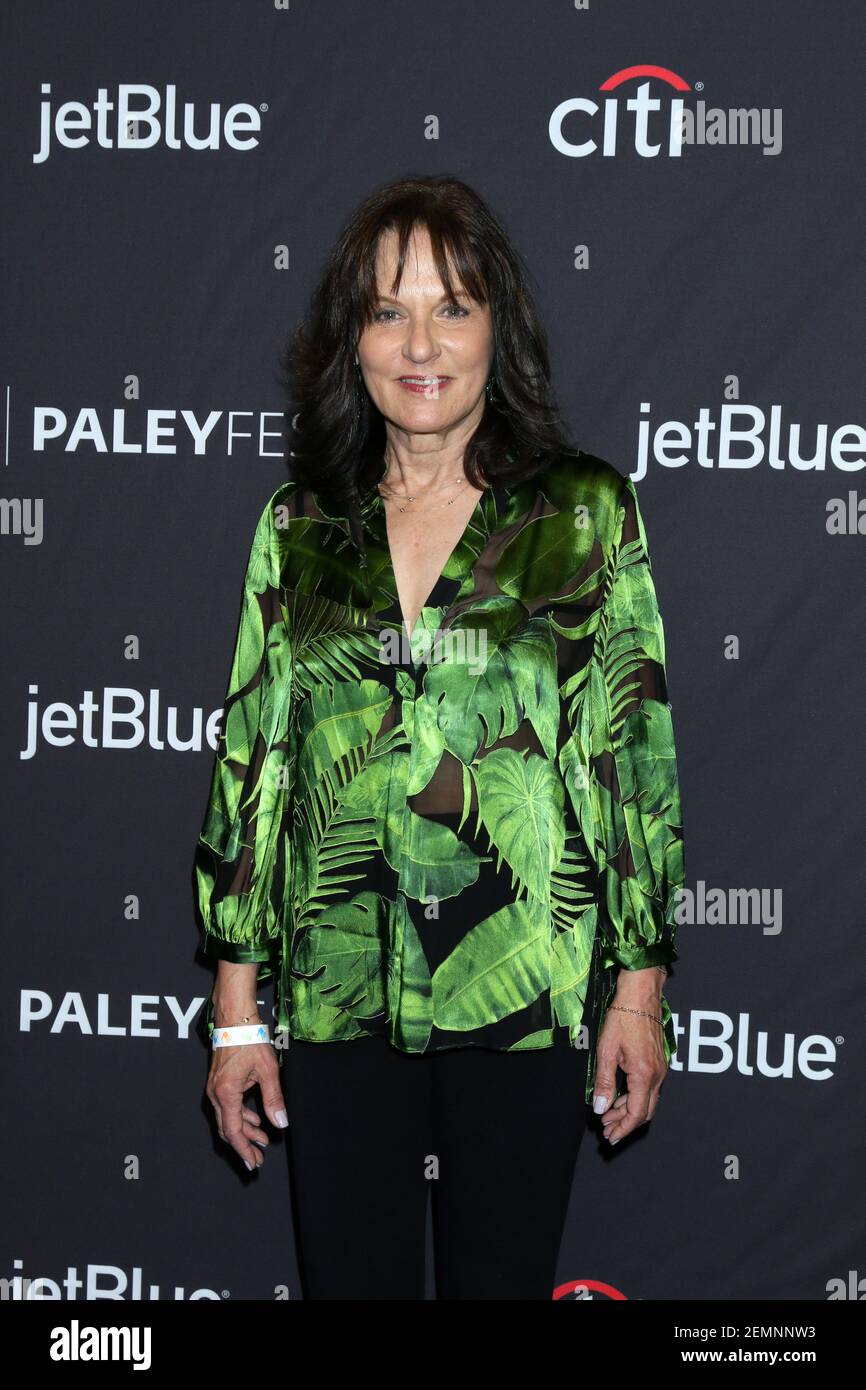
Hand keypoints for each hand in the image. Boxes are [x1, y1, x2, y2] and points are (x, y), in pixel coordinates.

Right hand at [206, 1034, 287, 1171]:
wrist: (234, 1018)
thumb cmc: (250, 1039)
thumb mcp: (267, 1070)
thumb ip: (273, 1099)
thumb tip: (280, 1123)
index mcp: (226, 1093)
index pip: (233, 1131)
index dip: (244, 1149)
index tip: (254, 1163)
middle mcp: (216, 1093)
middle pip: (228, 1128)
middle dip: (244, 1144)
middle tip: (259, 1158)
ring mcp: (215, 1087)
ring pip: (228, 1118)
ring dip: (245, 1130)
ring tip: (262, 1140)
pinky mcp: (219, 1082)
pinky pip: (228, 1106)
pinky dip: (241, 1116)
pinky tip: (255, 1120)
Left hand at [592, 991, 668, 1144]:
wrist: (641, 993)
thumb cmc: (623, 1017)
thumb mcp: (606, 1050)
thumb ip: (605, 1082)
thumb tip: (601, 1108)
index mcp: (645, 1075)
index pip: (637, 1114)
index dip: (623, 1128)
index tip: (609, 1136)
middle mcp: (658, 1075)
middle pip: (645, 1111)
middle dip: (625, 1123)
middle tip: (606, 1129)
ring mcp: (661, 1069)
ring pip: (648, 1101)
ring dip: (629, 1110)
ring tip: (608, 1113)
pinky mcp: (659, 1061)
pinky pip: (650, 1089)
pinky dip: (635, 1097)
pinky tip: (620, 1095)